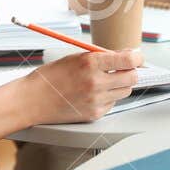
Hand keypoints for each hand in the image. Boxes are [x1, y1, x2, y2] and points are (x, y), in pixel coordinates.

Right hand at [7, 48, 144, 123]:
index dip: (137, 57)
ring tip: (105, 81)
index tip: (136, 56)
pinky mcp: (94, 114)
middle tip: (124, 68)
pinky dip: (108, 98)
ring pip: (124, 91)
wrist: (32, 100)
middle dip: (131, 71)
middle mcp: (96, 82)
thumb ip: (101, 57)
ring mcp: (96, 100)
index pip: (129, 60)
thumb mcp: (76, 58)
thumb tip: (127, 55)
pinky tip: (94, 94)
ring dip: (120, 85)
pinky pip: (112, 104)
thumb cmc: (51, 77)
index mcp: (90, 63)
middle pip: (132, 77)